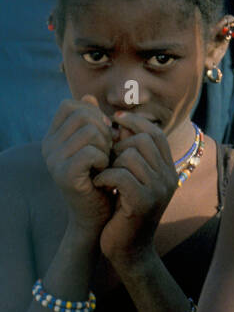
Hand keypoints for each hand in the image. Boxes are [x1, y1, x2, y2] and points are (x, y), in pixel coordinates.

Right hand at [42, 96, 113, 241]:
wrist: (97, 214)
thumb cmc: (102, 177)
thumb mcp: (99, 145)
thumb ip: (93, 122)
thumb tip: (88, 97)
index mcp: (53, 137)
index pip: (70, 105)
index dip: (93, 114)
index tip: (104, 133)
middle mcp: (48, 146)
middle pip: (81, 115)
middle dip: (103, 129)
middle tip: (108, 149)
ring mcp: (53, 161)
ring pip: (89, 131)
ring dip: (105, 145)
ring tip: (106, 161)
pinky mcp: (64, 175)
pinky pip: (90, 151)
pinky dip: (104, 159)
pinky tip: (103, 171)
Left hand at [92, 113, 179, 270]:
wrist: (129, 251)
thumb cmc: (125, 213)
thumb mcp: (132, 179)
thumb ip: (131, 154)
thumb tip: (120, 122)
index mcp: (168, 170)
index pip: (155, 134)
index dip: (134, 123)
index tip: (114, 121)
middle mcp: (169, 178)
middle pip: (141, 141)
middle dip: (118, 146)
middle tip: (106, 162)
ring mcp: (159, 190)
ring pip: (130, 156)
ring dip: (109, 164)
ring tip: (104, 177)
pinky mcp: (144, 202)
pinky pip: (120, 175)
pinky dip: (104, 177)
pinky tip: (100, 186)